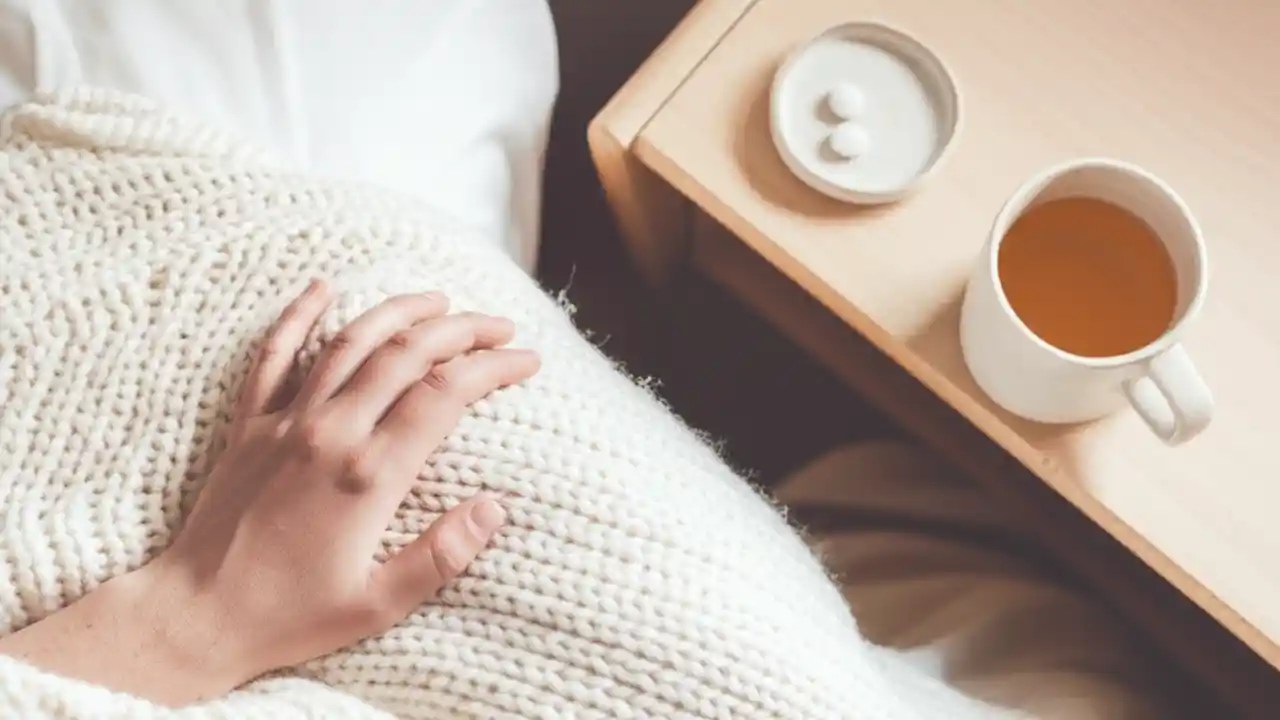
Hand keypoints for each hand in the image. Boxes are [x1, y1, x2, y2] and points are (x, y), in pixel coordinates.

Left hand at [0, 281, 539, 704]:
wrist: (195, 616)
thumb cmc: (290, 617)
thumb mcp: (380, 603)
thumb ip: (443, 555)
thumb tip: (496, 508)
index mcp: (369, 476)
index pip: (445, 396)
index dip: (492, 368)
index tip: (526, 360)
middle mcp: (330, 435)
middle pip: (406, 355)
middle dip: (461, 330)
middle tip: (499, 326)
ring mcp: (286, 424)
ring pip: (349, 343)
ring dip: (399, 312)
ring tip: (439, 299)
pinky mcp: (249, 427)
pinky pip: (274, 355)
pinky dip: (298, 316)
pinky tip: (322, 288)